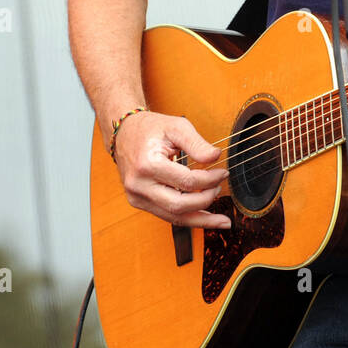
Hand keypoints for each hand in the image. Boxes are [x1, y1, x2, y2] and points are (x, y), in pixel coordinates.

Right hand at [113, 111, 230, 228]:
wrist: (124, 134)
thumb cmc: (151, 129)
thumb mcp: (176, 127)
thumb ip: (197, 143)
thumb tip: (216, 157)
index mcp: (147, 165)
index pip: (186, 181)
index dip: (209, 180)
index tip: (223, 173)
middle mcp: (139, 185)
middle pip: (179, 205)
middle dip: (205, 200)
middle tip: (220, 189)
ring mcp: (137, 197)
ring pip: (173, 217)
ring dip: (200, 220)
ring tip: (222, 220)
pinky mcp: (138, 202)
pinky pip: (167, 215)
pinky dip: (188, 218)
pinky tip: (205, 217)